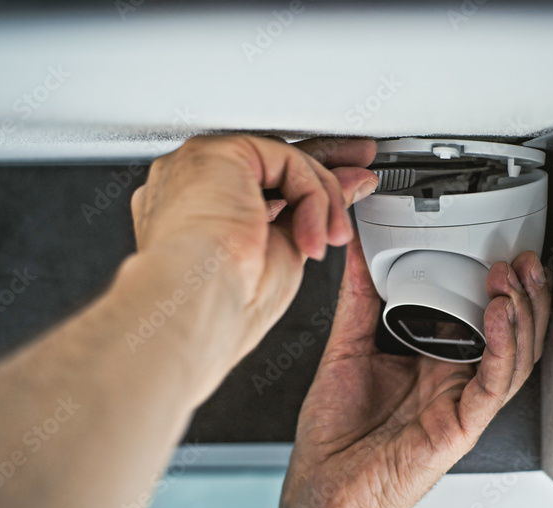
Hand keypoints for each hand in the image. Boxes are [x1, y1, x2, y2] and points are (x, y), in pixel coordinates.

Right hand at [126, 135, 377, 395]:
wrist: (196, 308)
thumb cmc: (223, 303)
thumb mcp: (282, 251)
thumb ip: (308, 215)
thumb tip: (344, 190)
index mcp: (198, 213)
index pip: (259, 185)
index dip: (305, 188)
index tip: (342, 192)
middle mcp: (190, 185)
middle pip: (269, 164)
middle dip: (325, 169)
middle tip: (361, 172)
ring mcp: (197, 166)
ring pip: (280, 161)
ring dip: (323, 197)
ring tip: (335, 235)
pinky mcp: (215, 153)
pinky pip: (285, 160)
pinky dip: (312, 195)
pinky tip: (315, 232)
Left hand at [266, 237, 551, 507]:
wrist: (319, 487)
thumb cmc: (334, 435)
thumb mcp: (345, 348)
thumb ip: (358, 299)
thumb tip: (356, 253)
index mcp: (434, 364)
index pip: (484, 320)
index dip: (502, 287)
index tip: (500, 251)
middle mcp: (454, 384)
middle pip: (514, 337)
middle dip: (527, 296)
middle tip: (524, 259)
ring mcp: (460, 407)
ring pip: (514, 360)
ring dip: (521, 316)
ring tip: (512, 280)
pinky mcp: (458, 430)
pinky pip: (491, 387)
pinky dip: (501, 349)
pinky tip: (498, 317)